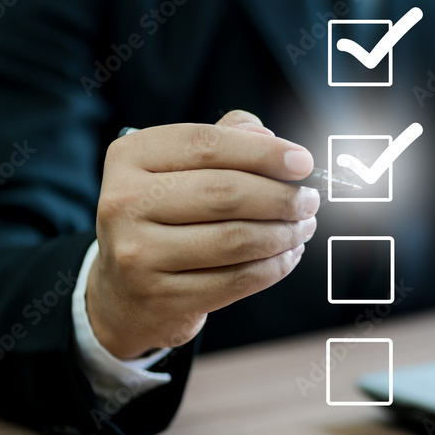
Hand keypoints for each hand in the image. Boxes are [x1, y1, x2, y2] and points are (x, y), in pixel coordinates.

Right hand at [87, 110, 317, 358]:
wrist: (124, 290)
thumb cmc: (165, 215)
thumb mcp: (180, 167)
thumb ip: (225, 139)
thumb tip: (270, 137)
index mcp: (129, 157)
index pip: (206, 144)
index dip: (263, 151)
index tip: (304, 162)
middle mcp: (124, 202)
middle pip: (224, 193)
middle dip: (280, 196)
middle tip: (310, 200)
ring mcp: (138, 254)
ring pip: (235, 239)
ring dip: (283, 232)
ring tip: (303, 226)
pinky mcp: (161, 297)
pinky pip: (236, 279)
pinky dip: (273, 266)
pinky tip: (287, 254)